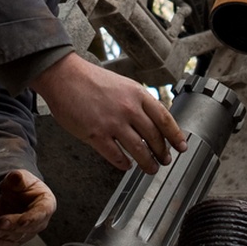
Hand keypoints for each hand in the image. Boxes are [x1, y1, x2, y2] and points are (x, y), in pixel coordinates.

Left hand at [0, 170, 55, 245]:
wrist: (13, 195)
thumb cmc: (22, 186)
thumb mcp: (20, 177)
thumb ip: (18, 178)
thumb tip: (16, 176)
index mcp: (46, 202)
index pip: (42, 212)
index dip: (32, 218)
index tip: (22, 221)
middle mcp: (40, 219)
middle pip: (30, 227)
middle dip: (14, 226)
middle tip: (0, 222)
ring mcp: (30, 230)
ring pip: (19, 236)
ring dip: (5, 234)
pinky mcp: (18, 238)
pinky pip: (11, 244)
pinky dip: (2, 243)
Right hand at [32, 52, 187, 172]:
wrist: (65, 76)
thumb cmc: (91, 80)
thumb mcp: (123, 85)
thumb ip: (137, 102)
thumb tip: (152, 121)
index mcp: (137, 94)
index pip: (164, 118)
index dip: (175, 135)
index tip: (181, 146)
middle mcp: (129, 109)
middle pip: (154, 137)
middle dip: (162, 152)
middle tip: (165, 160)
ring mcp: (113, 122)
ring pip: (139, 150)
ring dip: (147, 163)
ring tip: (150, 168)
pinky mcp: (96, 135)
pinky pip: (116, 156)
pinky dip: (124, 164)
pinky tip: (126, 165)